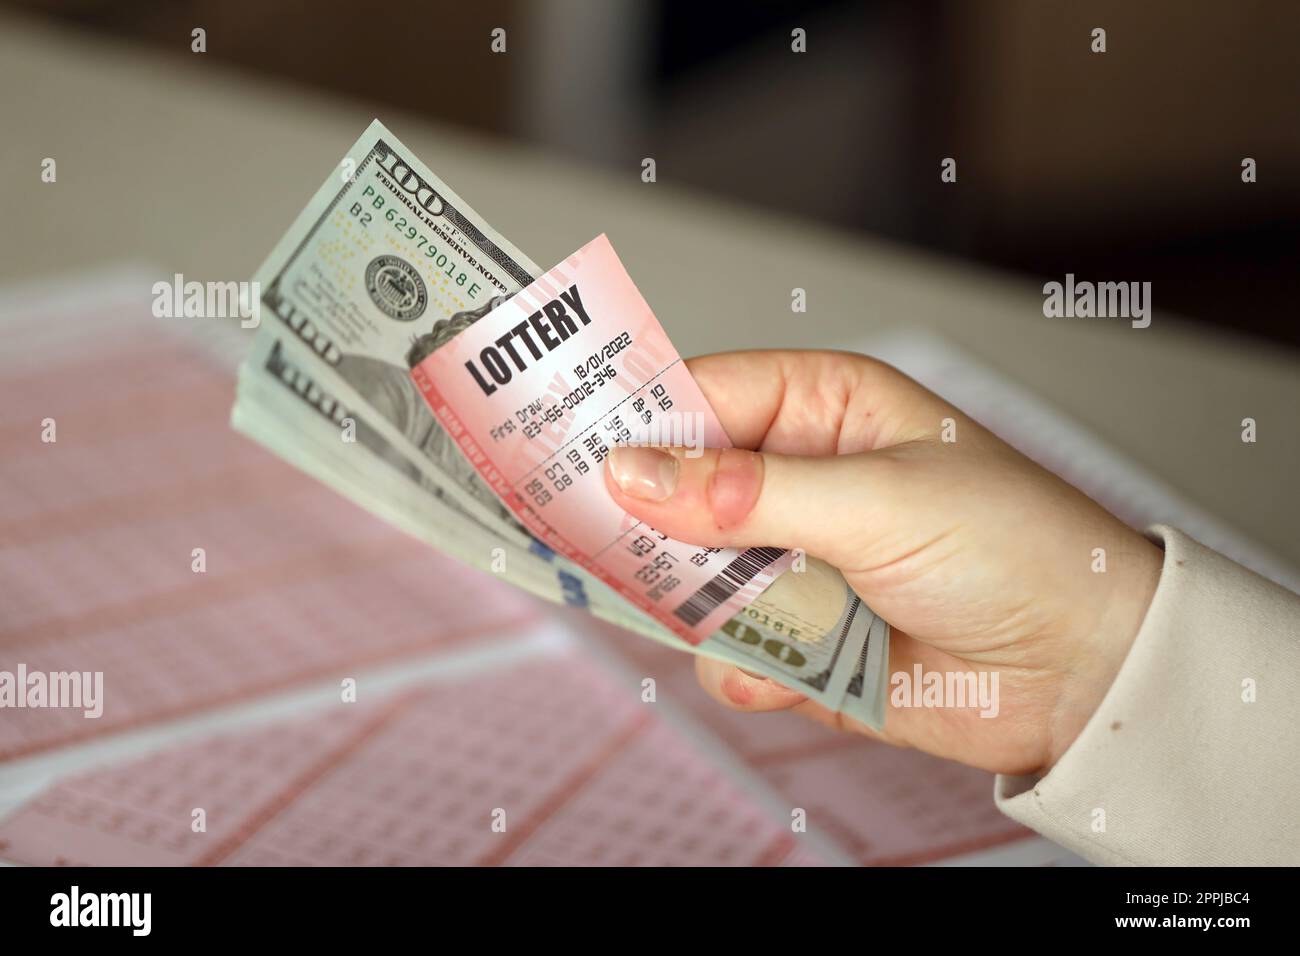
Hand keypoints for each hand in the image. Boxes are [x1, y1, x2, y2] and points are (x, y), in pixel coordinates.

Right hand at [603, 351, 1161, 775]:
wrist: (1084, 671)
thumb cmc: (1013, 548)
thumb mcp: (877, 501)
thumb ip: (747, 493)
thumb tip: (632, 473)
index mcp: (822, 409)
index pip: (700, 396)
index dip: (631, 420)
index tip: (559, 446)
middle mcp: (799, 480)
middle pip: (678, 489)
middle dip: (648, 525)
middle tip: (597, 543)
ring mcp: (796, 561)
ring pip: (692, 576)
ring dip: (700, 604)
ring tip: (731, 616)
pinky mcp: (802, 637)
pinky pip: (730, 648)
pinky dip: (744, 665)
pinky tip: (781, 669)